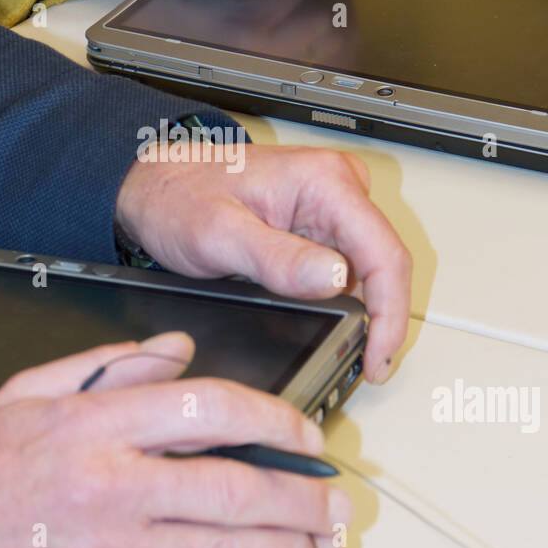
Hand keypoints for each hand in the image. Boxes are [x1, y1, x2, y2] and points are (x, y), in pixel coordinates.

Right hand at [0, 334, 352, 547]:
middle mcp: (109, 487)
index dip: (275, 420)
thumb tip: (179, 350)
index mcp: (94, 424)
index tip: (305, 434)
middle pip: (236, 490)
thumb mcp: (29, 393)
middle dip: (303, 498)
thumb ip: (112, 365)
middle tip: (338, 504)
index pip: (210, 409)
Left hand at [115, 144, 410, 384]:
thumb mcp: (221, 235)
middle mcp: (338, 187)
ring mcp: (332, 206)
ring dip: (363, 313)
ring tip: (346, 350)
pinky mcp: (322, 224)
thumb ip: (279, 258)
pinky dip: (345, 302)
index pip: (384, 253)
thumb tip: (336, 278)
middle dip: (379, 319)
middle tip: (364, 367)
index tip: (378, 356)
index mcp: (325, 180)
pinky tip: (331, 324)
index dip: (390, 314)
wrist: (157, 187)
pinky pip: (349, 268)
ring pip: (370, 270)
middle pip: (384, 264)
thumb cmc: (180, 198)